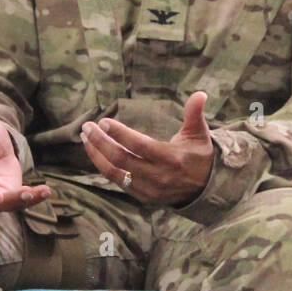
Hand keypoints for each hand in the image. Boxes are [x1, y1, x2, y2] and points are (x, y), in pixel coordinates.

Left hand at [81, 91, 214, 206]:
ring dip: (96, 155)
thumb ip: (195, 113)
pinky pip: (117, 182)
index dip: (119, 133)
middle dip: (100, 142)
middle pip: (121, 159)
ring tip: (86, 138)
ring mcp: (149, 189)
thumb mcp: (199, 133)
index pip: (139, 145)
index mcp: (171, 158)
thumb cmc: (199, 155)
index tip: (103, 121)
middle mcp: (158, 175)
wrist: (206, 189)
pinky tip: (97, 153)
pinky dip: (104, 167)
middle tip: (87, 127)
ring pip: (114, 172)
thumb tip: (201, 93)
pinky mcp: (142, 196)